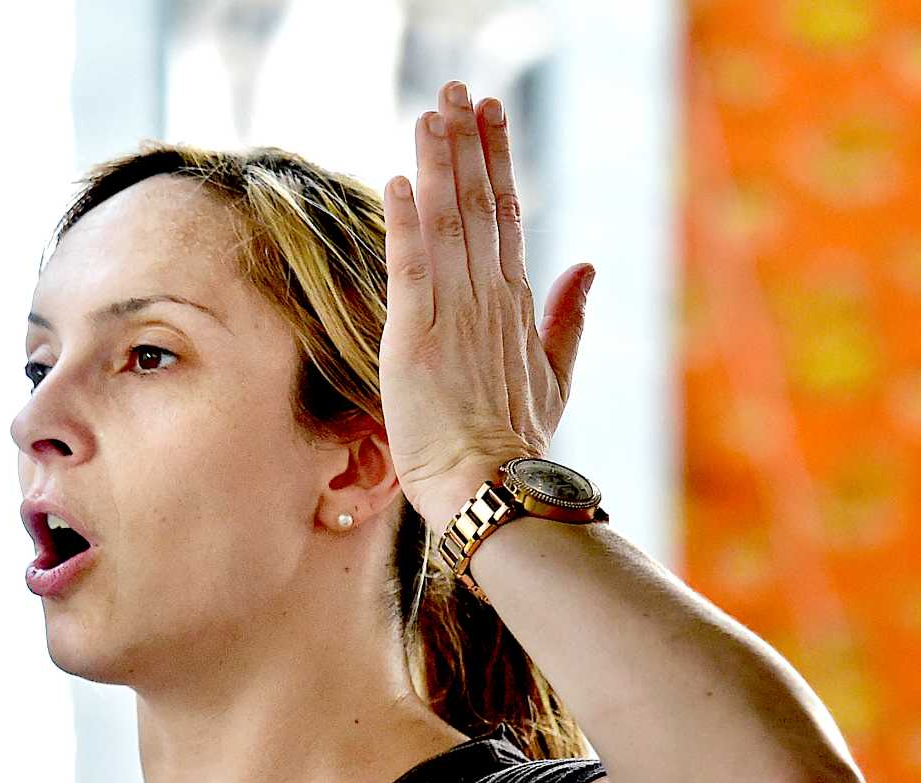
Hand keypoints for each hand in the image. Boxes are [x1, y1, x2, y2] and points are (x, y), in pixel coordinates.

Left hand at [378, 81, 593, 522]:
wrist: (494, 488)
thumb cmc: (515, 445)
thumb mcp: (554, 380)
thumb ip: (567, 320)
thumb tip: (585, 263)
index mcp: (515, 306)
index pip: (505, 217)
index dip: (495, 162)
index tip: (489, 114)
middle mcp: (488, 300)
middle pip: (479, 206)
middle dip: (468, 145)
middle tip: (457, 89)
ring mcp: (455, 315)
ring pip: (448, 224)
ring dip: (439, 165)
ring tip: (433, 112)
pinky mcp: (417, 338)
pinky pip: (413, 267)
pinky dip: (407, 223)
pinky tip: (401, 179)